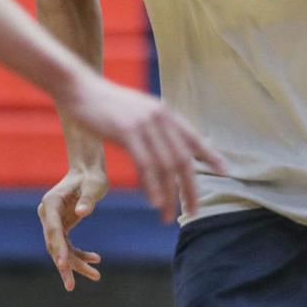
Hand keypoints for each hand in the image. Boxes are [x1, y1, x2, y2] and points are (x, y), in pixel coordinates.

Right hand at [39, 168, 107, 291]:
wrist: (88, 171)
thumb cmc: (92, 176)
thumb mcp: (94, 185)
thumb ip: (88, 198)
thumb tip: (81, 212)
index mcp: (51, 203)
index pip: (52, 230)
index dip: (58, 248)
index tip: (63, 265)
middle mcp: (48, 214)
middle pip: (53, 244)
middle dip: (64, 265)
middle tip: (71, 286)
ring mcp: (53, 221)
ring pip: (61, 249)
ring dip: (76, 264)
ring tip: (96, 275)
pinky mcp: (62, 225)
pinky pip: (68, 245)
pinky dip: (80, 254)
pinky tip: (95, 259)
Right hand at [58, 74, 225, 222]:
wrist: (81, 89)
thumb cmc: (106, 104)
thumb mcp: (138, 111)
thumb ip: (155, 126)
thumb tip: (169, 145)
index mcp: (165, 112)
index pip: (194, 138)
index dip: (210, 155)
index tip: (225, 171)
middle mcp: (160, 117)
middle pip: (183, 159)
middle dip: (190, 188)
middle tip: (193, 211)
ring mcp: (145, 124)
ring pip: (165, 166)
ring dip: (170, 195)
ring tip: (168, 217)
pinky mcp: (127, 132)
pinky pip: (145, 164)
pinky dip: (152, 186)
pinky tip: (156, 202)